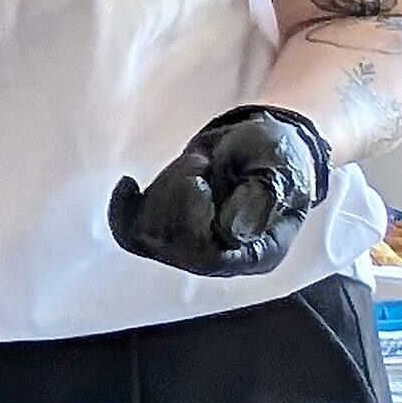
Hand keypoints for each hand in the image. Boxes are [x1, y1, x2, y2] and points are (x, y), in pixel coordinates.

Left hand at [107, 105, 330, 275]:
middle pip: (172, 247)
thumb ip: (263, 195)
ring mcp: (191, 247)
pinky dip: (123, 209)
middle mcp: (222, 259)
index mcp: (257, 253)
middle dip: (176, 196)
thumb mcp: (278, 166)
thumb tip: (234, 232)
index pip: (208, 257)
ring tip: (196, 164)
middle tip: (201, 164)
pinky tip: (127, 185)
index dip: (192, 220)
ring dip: (163, 191)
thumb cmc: (274, 155)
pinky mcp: (164, 229)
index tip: (200, 181)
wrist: (256, 143)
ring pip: (149, 236)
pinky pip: (129, 233)